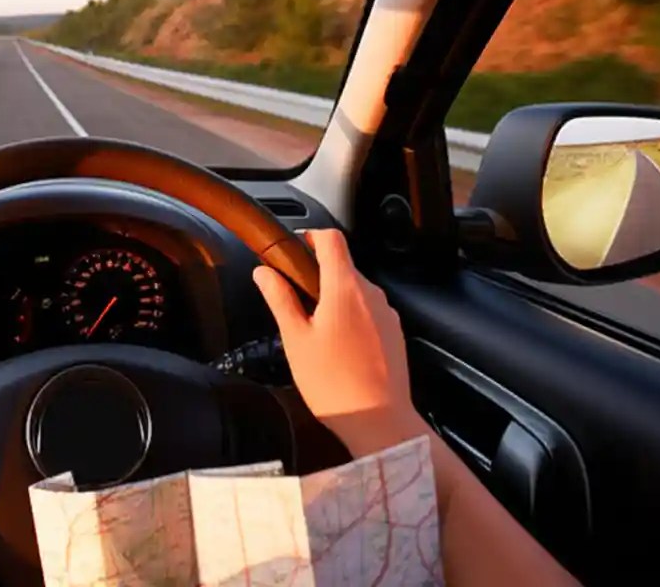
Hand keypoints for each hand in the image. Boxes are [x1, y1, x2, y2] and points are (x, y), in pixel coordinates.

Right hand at [253, 229, 421, 455]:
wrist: (380, 422)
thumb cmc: (333, 384)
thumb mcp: (296, 339)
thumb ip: (280, 299)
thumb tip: (263, 272)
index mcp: (345, 287)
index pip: (331, 238)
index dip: (310, 237)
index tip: (293, 251)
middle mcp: (371, 293)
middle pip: (343, 265)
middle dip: (317, 275)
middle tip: (294, 300)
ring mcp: (387, 313)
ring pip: (356, 290)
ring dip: (334, 298)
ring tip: (315, 330)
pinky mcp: (395, 332)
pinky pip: (369, 311)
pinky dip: (352, 317)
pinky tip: (338, 347)